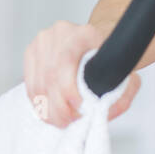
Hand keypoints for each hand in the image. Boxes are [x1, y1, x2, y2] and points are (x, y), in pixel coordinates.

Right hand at [23, 20, 140, 127]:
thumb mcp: (125, 74)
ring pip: (38, 82)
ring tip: (60, 119)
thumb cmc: (108, 57)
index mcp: (83, 33)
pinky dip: (37, 101)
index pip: (66, 60)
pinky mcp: (31, 51)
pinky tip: (48, 110)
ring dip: (47, 106)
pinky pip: (30, 82)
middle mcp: (60, 33)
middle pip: (49, 75)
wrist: (96, 43)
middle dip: (58, 105)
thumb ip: (122, 95)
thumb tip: (104, 112)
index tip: (77, 106)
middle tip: (68, 120)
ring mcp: (43, 41)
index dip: (68, 88)